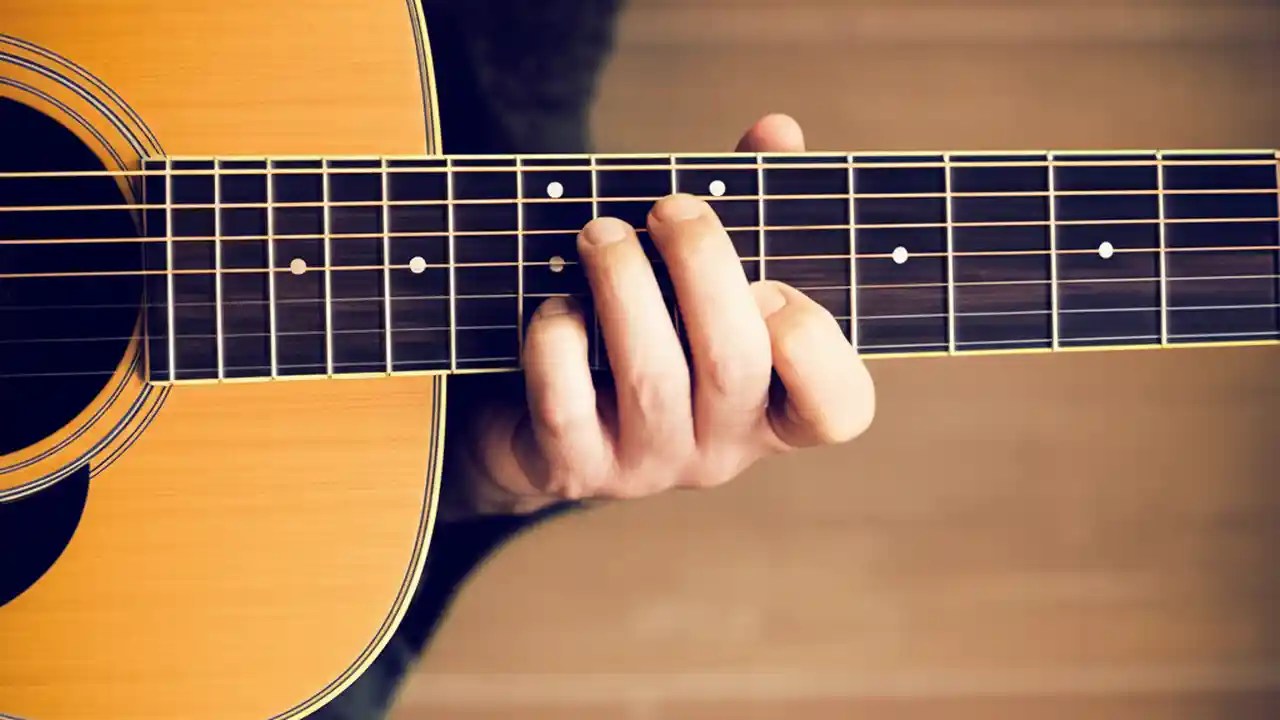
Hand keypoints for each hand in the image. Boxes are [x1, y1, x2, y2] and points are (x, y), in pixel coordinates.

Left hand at [440, 114, 874, 519]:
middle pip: (733, 364)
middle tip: (667, 208)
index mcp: (773, 408)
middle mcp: (720, 451)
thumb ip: (749, 207)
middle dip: (701, 267)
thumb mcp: (702, 276)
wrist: (541, 421)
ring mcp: (647, 467)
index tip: (770, 283)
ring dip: (624, 284)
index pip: (837, 408)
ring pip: (650, 376)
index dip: (814, 342)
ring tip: (601, 233)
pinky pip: (567, 403)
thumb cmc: (646, 329)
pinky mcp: (573, 469)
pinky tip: (557, 303)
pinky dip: (559, 338)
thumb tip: (777, 130)